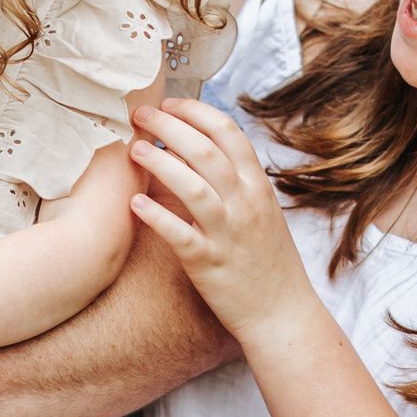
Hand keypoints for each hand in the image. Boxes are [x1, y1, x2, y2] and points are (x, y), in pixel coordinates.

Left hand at [128, 98, 317, 340]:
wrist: (283, 313)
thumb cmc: (267, 259)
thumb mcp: (260, 210)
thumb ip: (235, 179)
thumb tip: (196, 147)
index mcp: (257, 185)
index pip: (228, 132)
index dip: (195, 111)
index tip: (168, 103)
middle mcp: (244, 203)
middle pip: (205, 151)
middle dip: (169, 126)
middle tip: (139, 115)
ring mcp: (227, 233)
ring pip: (193, 187)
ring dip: (160, 164)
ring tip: (133, 149)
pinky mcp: (208, 263)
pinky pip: (179, 234)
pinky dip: (156, 216)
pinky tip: (134, 203)